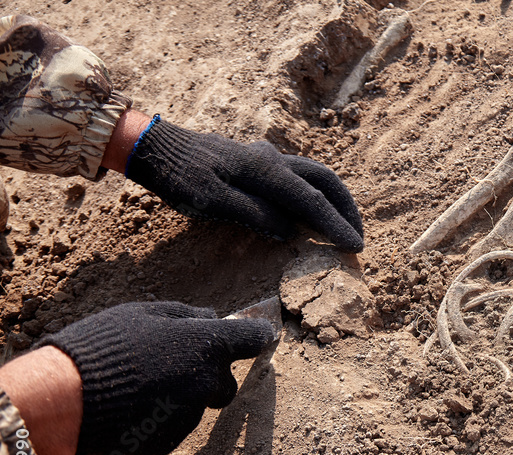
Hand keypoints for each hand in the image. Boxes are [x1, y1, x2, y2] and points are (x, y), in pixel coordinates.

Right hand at [42, 302, 273, 454]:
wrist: (64, 398)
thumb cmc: (103, 347)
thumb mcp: (143, 314)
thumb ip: (186, 316)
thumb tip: (213, 315)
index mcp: (206, 346)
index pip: (251, 340)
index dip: (255, 337)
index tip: (259, 337)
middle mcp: (205, 384)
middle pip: (224, 386)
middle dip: (208, 380)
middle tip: (172, 368)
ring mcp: (188, 417)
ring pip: (193, 408)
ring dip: (175, 399)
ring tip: (133, 388)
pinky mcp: (167, 443)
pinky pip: (167, 429)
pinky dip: (153, 421)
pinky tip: (124, 410)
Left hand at [122, 115, 363, 250]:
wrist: (155, 147)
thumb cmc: (178, 178)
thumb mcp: (211, 202)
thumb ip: (254, 214)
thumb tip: (290, 230)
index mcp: (265, 169)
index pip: (311, 201)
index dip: (335, 225)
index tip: (355, 248)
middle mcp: (273, 159)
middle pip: (326, 180)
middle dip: (346, 209)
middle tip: (358, 238)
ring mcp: (267, 157)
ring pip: (315, 175)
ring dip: (335, 200)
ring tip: (344, 225)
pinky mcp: (260, 161)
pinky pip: (300, 176)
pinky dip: (317, 194)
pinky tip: (313, 211)